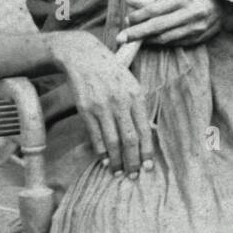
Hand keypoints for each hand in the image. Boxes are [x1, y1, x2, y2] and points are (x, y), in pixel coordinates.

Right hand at [48, 30, 153, 175]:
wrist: (84, 57)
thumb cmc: (112, 74)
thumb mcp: (131, 85)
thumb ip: (139, 108)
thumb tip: (148, 134)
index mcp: (136, 96)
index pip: (144, 130)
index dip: (147, 151)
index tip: (148, 167)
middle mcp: (120, 102)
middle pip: (129, 139)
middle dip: (133, 161)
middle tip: (134, 175)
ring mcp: (102, 106)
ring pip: (112, 141)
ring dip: (116, 161)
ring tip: (119, 172)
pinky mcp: (85, 109)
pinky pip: (95, 136)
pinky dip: (101, 152)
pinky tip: (105, 160)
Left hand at [118, 0, 222, 50]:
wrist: (225, 8)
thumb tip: (128, 0)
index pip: (158, 9)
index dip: (140, 15)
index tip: (128, 19)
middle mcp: (191, 14)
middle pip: (159, 26)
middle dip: (138, 33)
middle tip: (121, 38)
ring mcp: (196, 29)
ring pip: (166, 37)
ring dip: (147, 40)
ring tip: (133, 40)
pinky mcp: (198, 39)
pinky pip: (175, 43)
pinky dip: (160, 42)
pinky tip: (150, 41)